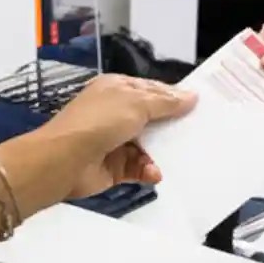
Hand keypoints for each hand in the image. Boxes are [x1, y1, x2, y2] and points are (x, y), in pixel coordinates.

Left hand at [42, 74, 195, 197]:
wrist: (64, 160)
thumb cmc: (98, 122)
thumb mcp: (136, 103)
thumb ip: (165, 102)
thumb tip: (191, 96)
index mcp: (118, 89)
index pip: (152, 90)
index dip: (174, 97)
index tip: (199, 105)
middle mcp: (116, 113)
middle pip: (153, 118)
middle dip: (172, 127)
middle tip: (197, 133)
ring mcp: (116, 140)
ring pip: (150, 145)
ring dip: (162, 152)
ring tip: (175, 157)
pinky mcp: (116, 166)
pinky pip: (140, 167)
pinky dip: (149, 170)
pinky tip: (154, 173)